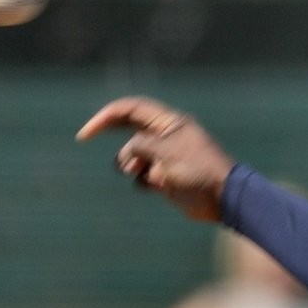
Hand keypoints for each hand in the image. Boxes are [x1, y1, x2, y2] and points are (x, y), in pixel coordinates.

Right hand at [76, 96, 234, 221]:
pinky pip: (141, 176)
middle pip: (128, 127)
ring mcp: (164, 158)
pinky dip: (140, 180)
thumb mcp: (165, 151)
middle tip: (85, 136)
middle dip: (107, 130)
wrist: (223, 198)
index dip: (107, 115)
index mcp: (170, 123)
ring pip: (131, 155)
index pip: (132, 109)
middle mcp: (165, 137)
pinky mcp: (165, 178)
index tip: (88, 131)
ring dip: (128, 163)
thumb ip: (140, 146)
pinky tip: (153, 185)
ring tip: (140, 171)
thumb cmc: (199, 170)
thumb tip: (128, 156)